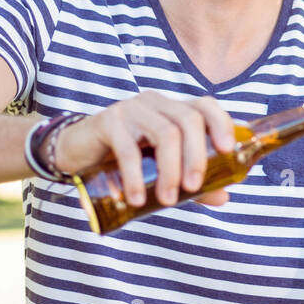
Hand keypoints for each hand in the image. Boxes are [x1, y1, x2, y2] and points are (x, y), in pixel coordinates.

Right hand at [53, 91, 235, 207]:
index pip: (206, 105)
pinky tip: (136, 198)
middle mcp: (156, 103)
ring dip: (170, 170)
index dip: (221, 124)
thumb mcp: (161, 169)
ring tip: (167, 200)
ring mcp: (132, 109)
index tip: (228, 150)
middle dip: (197, 156)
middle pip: (189, 121)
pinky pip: (128, 149)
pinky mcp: (108, 121)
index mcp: (173, 109)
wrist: (76, 153)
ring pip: (165, 133)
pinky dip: (136, 177)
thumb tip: (224, 196)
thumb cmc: (125, 159)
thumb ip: (192, 182)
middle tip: (193, 187)